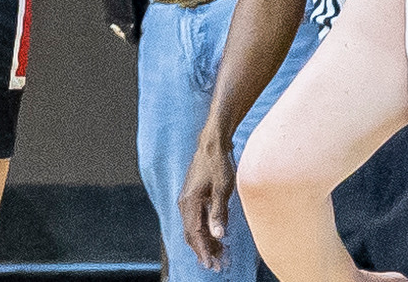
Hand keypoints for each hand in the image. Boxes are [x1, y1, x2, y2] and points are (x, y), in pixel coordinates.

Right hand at [180, 131, 236, 270]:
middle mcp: (185, 202)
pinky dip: (204, 231)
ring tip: (220, 255)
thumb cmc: (218, 163)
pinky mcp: (193, 196)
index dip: (203, 251)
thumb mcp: (222, 188)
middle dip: (203, 251)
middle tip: (218, 266)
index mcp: (190, 201)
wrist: (213, 143)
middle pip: (191, 233)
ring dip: (205, 242)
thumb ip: (219, 212)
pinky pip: (196, 219)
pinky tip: (216, 236)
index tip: (211, 265)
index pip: (194, 233)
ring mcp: (188, 198)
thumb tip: (217, 235)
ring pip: (193, 227)